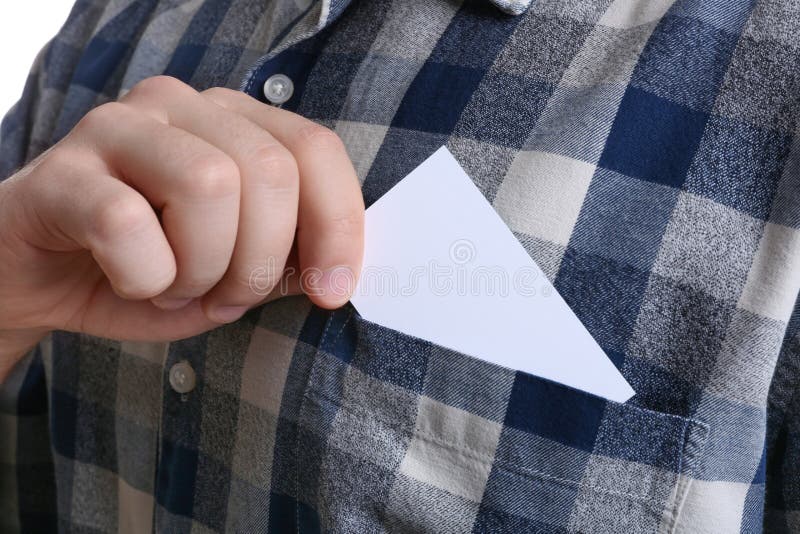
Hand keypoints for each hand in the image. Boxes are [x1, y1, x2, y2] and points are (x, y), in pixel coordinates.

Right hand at [0, 75, 363, 378]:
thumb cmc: (148, 269)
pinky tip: (129, 282)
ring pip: (209, 186)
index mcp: (232, 120)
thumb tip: (336, 273)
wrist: (41, 279)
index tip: (332, 290)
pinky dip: (143, 278)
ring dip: (201, 269)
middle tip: (224, 295)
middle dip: (260, 261)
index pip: (316, 150)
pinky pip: (127, 224)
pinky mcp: (61, 170)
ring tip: (173, 286)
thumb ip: (285, 261)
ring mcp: (117, 127)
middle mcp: (180, 106)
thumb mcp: (234, 273)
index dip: (340, 226)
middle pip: (270, 171)